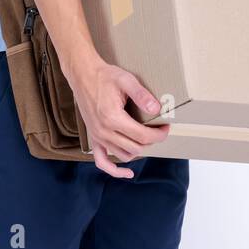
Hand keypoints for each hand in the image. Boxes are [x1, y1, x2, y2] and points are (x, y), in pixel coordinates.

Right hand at [67, 53, 170, 178]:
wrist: (83, 75)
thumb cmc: (104, 76)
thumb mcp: (126, 80)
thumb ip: (142, 95)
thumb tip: (156, 109)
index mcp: (113, 118)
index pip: (143, 136)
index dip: (159, 134)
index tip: (166, 127)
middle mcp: (104, 131)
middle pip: (136, 148)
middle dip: (152, 141)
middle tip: (159, 130)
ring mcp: (98, 137)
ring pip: (123, 155)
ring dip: (138, 150)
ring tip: (147, 139)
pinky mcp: (93, 138)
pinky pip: (102, 161)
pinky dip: (114, 170)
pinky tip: (126, 172)